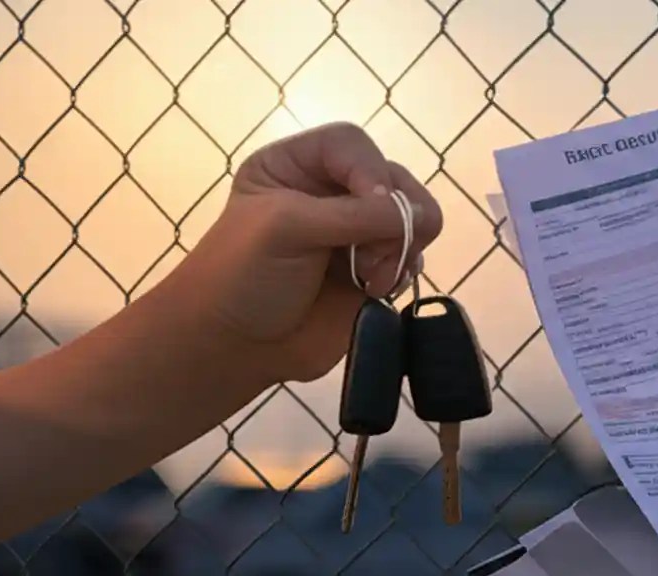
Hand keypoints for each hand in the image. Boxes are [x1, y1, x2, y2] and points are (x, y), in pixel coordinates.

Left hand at [161, 122, 442, 382]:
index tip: (375, 208)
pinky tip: (377, 289)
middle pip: (390, 179)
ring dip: (400, 246)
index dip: (370, 170)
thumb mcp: (288, 228)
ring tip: (372, 278)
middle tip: (372, 255)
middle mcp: (328, 192)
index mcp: (295, 167)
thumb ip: (356, 214)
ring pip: (411, 217)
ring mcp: (354, 232)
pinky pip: (412, 255)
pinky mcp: (372, 269)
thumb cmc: (245, 276)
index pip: (351, 145)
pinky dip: (404, 269)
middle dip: (391, 216)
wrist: (237, 347)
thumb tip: (421, 215)